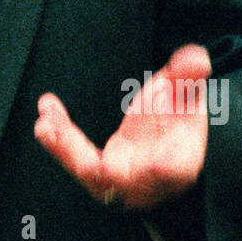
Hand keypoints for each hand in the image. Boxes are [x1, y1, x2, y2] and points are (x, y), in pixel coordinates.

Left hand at [34, 44, 210, 210]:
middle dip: (84, 159)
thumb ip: (189, 76)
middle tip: (54, 128)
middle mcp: (146, 182)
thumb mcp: (186, 92)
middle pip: (115, 178)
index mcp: (178, 163)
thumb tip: (195, 58)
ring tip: (45, 122)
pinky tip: (47, 116)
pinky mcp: (99, 174)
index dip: (157, 168)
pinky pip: (76, 163)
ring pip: (89, 174)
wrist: (169, 140)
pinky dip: (59, 143)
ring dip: (64, 148)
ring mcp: (120, 181)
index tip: (145, 155)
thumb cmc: (179, 117)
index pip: (169, 171)